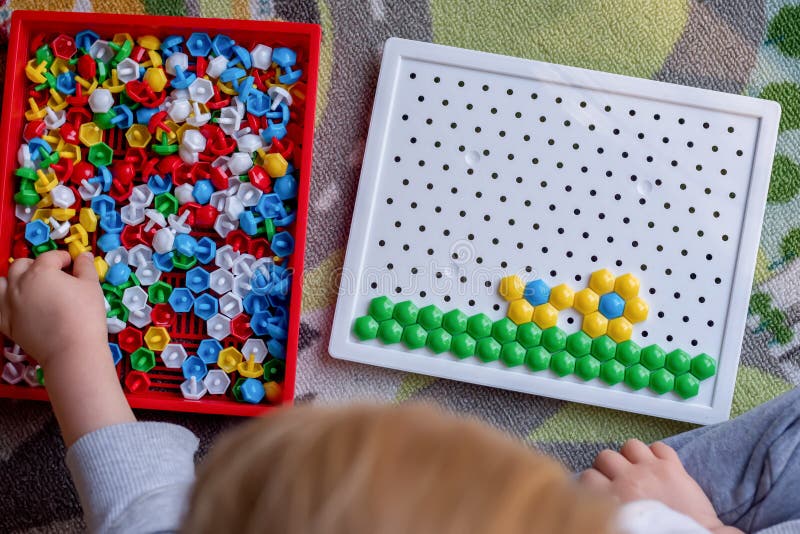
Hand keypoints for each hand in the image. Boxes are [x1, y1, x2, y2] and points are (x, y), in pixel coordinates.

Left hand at [0, 250, 106, 368]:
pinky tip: (19, 307)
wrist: (72, 350)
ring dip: (14, 281)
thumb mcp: (92, 287)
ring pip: (2, 284)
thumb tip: (84, 256)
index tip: (72, 264)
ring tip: (29, 287)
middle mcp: (19, 284)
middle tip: (51, 275)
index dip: (63, 258)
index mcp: (41, 272)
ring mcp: (9, 304)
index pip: (50, 257)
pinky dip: (7, 303)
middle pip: (20, 265)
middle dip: (35, 265)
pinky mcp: (6, 323)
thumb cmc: (85, 315)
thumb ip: (85, 267)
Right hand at [579, 439, 736, 532]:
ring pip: (630, 445)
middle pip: (605, 456)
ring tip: (636, 468)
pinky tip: (658, 464)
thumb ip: (609, 507)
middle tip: (615, 477)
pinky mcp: (674, 467)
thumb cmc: (660, 532)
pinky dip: (657, 452)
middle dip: (608, 466)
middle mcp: (630, 479)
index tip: (599, 488)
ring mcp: (653, 470)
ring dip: (631, 455)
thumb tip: (599, 502)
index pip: (588, 476)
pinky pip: (659, 446)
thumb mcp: (623, 523)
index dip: (592, 481)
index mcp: (616, 497)